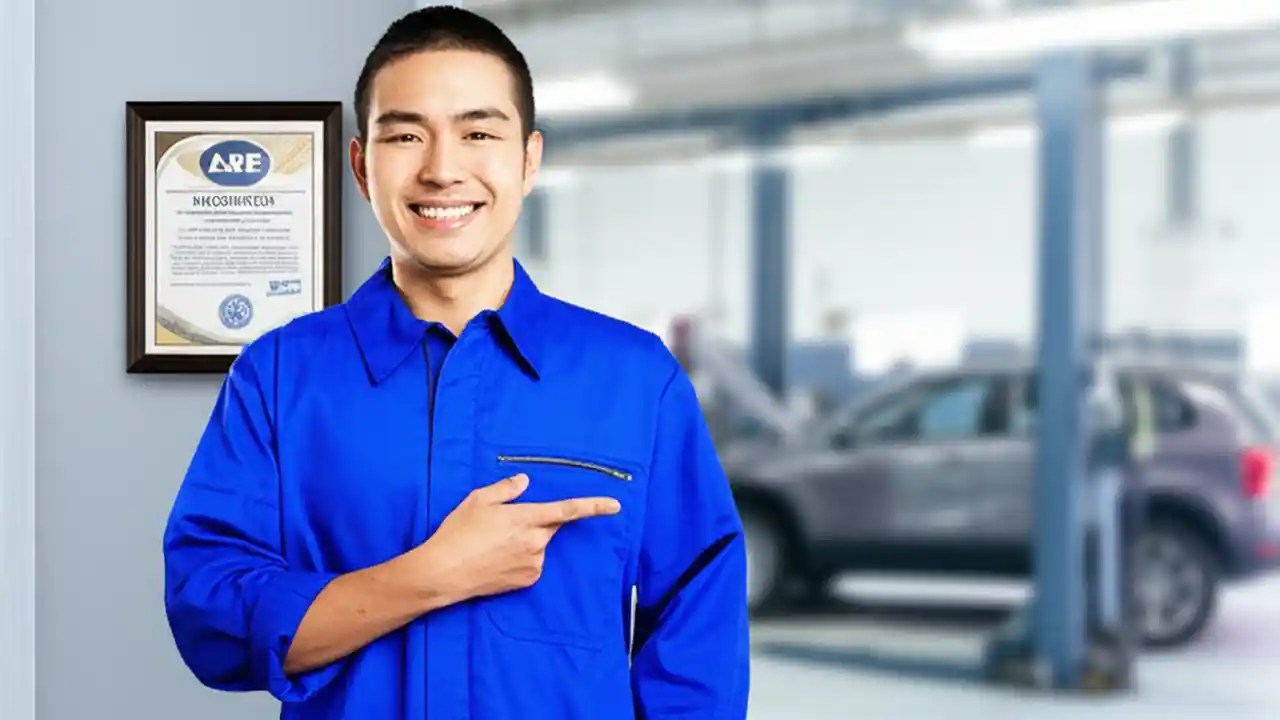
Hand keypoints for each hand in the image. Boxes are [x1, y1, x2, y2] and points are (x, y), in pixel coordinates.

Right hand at [408, 473, 620, 602]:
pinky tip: (496, 559)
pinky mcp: (527, 580)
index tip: (615, 505)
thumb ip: (506, 489)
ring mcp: (533, 563)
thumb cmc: (458, 533)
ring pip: (539, 545)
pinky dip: (521, 558)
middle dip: (535, 521)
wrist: (443, 573)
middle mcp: (536, 542)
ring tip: (493, 545)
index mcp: (527, 518)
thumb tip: (524, 481)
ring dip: (526, 541)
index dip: (594, 506)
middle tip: (504, 525)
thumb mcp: (478, 500)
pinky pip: (532, 563)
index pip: (568, 510)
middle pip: (549, 526)